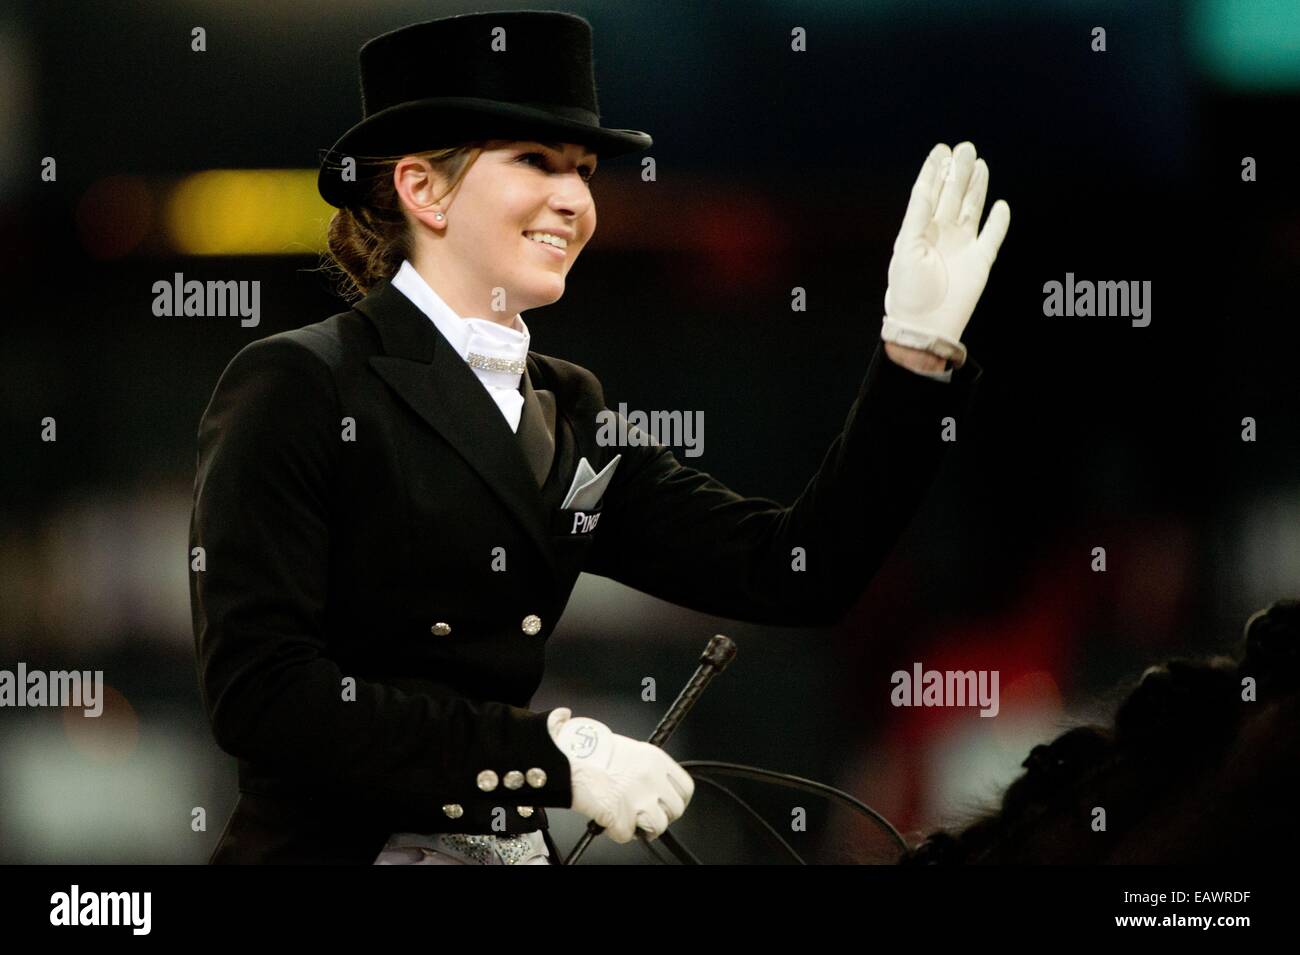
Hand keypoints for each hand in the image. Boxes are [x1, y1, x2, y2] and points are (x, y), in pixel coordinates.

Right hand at [547, 707, 693, 843]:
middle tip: (645, 813)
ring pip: (657, 827)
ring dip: (642, 827)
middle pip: (675, 810)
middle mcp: (652, 780)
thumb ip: (647, 767)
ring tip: (627, 818)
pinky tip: (609, 818)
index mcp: (655, 760)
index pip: (685, 788)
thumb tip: (655, 784)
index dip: (677, 799)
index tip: (670, 804)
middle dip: (661, 815)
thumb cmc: (590, 752)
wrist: (568, 760)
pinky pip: (627, 835)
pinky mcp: (623, 819)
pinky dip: (617, 831)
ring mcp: (640, 800)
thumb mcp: (629, 749)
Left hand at [881, 141, 1010, 367]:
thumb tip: (927, 185)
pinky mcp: (981, 261)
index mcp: (919, 231)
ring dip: (976, 187)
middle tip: (965, 149)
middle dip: (958, 172)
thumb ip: (918, 215)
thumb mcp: (906, 247)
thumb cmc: (908, 290)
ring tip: (980, 164)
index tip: (941, 149)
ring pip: (971, 209)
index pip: (928, 194)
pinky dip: (998, 222)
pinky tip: (1001, 205)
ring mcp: (962, 247)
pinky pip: (992, 237)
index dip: (935, 171)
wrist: (924, 325)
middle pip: (952, 196)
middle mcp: (941, 235)